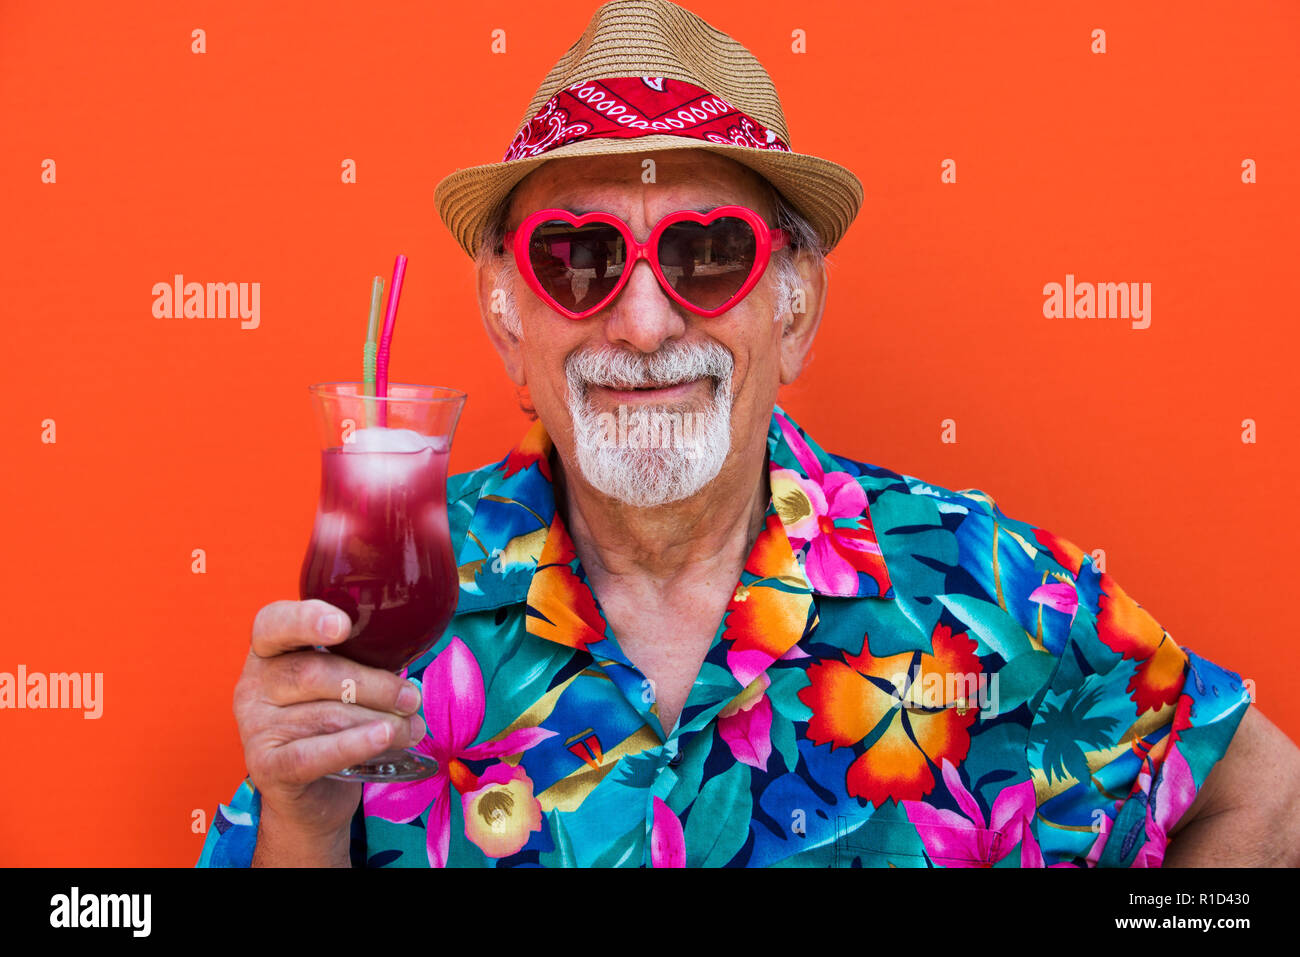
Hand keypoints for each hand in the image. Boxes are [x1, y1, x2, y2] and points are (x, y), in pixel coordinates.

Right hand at [234, 599, 425, 865]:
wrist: (313, 793)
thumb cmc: (333, 721)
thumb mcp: (341, 680)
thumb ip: (360, 657)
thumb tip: (410, 645)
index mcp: (269, 651)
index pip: (274, 624)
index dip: (307, 620)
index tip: (344, 625)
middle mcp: (255, 685)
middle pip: (313, 674)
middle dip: (374, 685)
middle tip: (411, 699)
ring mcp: (256, 727)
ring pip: (326, 716)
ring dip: (381, 721)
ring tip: (413, 728)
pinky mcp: (267, 766)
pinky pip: (313, 755)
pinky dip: (353, 745)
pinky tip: (383, 737)